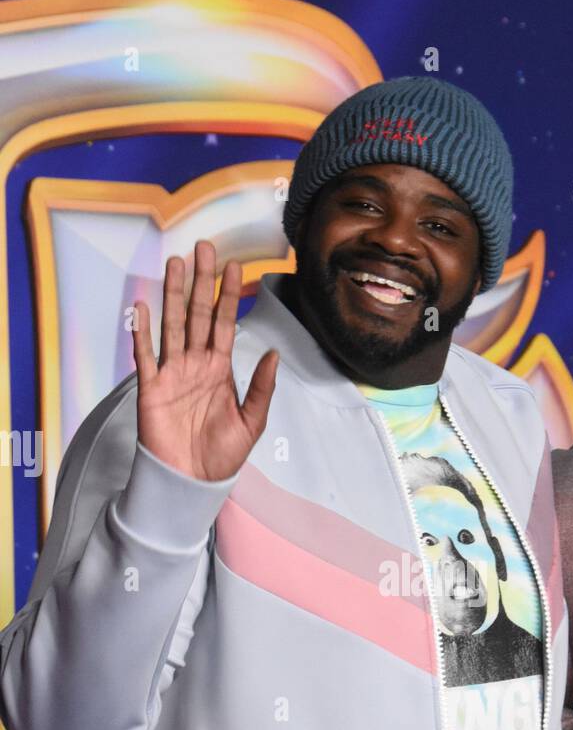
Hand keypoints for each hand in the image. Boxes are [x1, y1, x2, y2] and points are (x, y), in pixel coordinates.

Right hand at [132, 239, 278, 480]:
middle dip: (202, 282)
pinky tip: (142, 306)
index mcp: (220, 369)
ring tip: (176, 263)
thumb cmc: (222, 455)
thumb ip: (261, 388)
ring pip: (173, 325)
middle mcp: (195, 364)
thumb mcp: (252, 422)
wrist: (193, 481)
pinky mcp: (152, 388)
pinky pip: (145, 355)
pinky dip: (142, 332)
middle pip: (198, 315)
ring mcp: (172, 373)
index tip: (236, 266)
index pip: (224, 324)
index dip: (228, 296)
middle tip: (205, 248)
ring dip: (174, 295)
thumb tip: (273, 354)